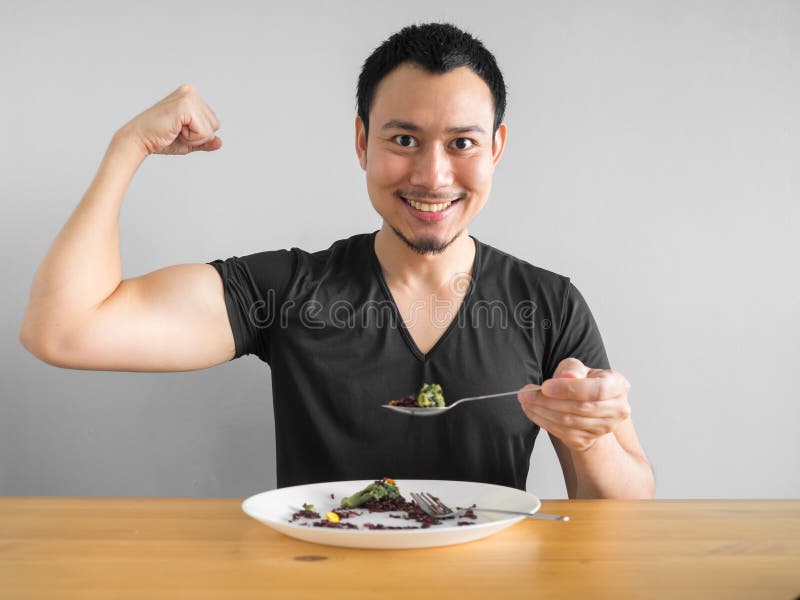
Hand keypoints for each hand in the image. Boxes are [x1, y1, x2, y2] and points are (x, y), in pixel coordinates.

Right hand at [114, 84, 221, 155]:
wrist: (139, 139)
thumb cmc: (160, 138)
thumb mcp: (189, 141)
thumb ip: (205, 141)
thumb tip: (220, 142)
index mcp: (191, 95)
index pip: (214, 123)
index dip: (199, 134)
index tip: (178, 130)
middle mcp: (190, 91)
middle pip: (215, 124)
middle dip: (198, 136)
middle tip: (176, 131)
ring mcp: (188, 96)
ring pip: (211, 128)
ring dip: (195, 137)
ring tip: (175, 130)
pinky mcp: (185, 104)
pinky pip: (204, 131)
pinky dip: (192, 138)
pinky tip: (175, 130)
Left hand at [517, 358, 631, 451]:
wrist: (587, 404)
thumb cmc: (582, 381)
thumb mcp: (577, 368)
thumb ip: (572, 369)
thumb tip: (568, 376)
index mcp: (618, 385)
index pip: (597, 390)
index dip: (570, 389)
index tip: (545, 386)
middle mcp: (617, 409)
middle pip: (581, 408)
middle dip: (548, 401)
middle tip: (526, 393)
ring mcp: (605, 428)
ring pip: (569, 422)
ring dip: (542, 412)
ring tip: (526, 400)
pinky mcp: (589, 440)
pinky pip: (563, 433)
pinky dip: (543, 422)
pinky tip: (532, 412)